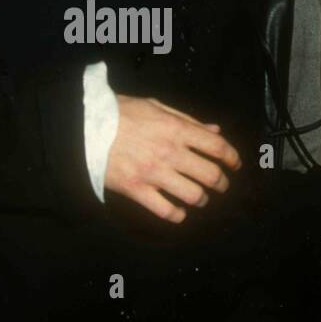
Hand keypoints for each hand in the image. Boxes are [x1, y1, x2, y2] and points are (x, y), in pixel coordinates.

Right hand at [104, 95, 240, 222]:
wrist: (85, 127)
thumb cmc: (120, 113)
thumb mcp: (156, 106)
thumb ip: (188, 120)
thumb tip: (214, 131)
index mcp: (175, 129)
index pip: (216, 146)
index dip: (232, 157)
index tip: (235, 164)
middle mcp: (169, 152)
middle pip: (210, 174)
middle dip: (221, 182)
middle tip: (221, 184)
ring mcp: (153, 173)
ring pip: (193, 195)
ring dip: (202, 199)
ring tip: (201, 198)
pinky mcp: (137, 190)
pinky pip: (166, 211)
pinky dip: (178, 215)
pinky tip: (179, 211)